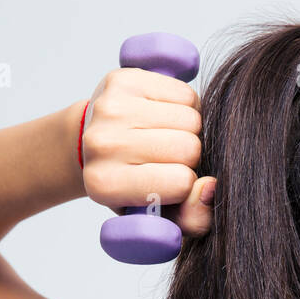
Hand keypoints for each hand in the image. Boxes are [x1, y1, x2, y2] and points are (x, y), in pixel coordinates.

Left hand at [79, 68, 215, 238]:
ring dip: (190, 130)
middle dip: (190, 156)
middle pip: (189, 147)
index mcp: (106, 185)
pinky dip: (184, 106)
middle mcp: (102, 143)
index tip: (168, 184)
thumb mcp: (160, 216)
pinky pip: (185, 93)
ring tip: (166, 138)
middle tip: (168, 160)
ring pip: (192, 117)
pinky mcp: (123, 80)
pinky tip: (164, 117)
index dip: (186, 184)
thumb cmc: (132, 185)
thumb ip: (193, 218)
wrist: (89, 145)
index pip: (181, 182)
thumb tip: (209, 187)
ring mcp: (110, 107)